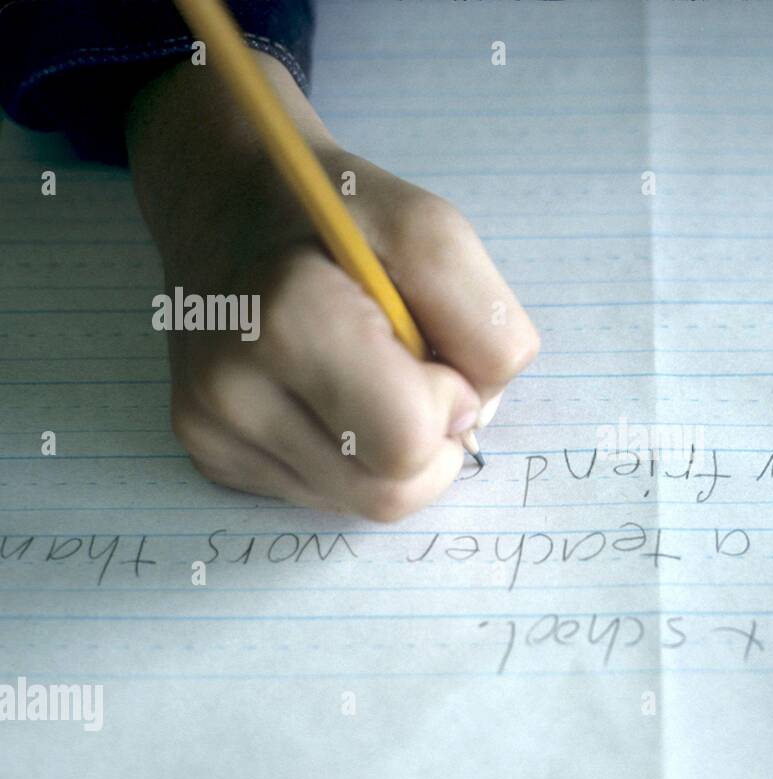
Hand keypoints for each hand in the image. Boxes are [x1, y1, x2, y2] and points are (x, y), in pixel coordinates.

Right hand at [126, 55, 537, 519]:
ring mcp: (211, 431)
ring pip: (358, 504)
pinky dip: (347, 454)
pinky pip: (319, 496)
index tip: (430, 347)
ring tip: (365, 375)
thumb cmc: (336, 211)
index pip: (409, 443)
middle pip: (389, 496)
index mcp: (290, 322)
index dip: (447, 402)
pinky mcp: (209, 454)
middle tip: (409, 368)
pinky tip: (324, 391)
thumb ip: (484, 327)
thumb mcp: (435, 231)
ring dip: (389, 451)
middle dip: (426, 439)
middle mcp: (233, 391)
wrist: (222, 200)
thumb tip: (472, 417)